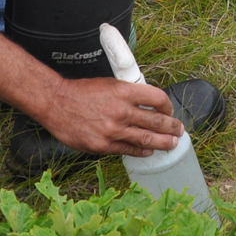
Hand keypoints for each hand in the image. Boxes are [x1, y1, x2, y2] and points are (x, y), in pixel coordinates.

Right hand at [34, 76, 182, 156]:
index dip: (168, 106)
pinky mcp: (104, 145)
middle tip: (179, 130)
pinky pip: (129, 150)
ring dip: (163, 142)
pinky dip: (142, 151)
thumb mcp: (110, 84)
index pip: (157, 98)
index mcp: (124, 91)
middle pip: (156, 121)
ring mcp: (113, 130)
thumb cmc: (82, 92)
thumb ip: (129, 94)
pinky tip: (148, 151)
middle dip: (172, 127)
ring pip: (146, 139)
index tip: (169, 110)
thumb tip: (148, 104)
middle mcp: (122, 111)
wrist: (56, 103)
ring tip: (172, 144)